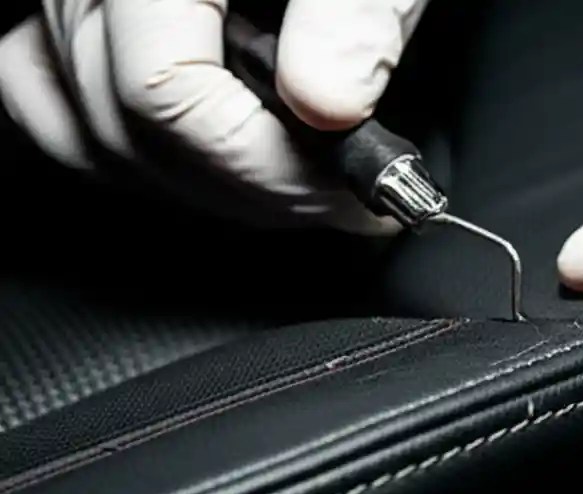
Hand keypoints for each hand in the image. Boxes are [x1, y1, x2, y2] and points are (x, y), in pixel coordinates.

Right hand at [0, 1, 429, 233]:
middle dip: (241, 190)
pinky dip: (118, 141)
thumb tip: (328, 103)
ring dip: (183, 183)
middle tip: (337, 201)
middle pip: (122, 129)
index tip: (345, 193)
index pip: (162, 100)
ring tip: (282, 187)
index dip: (259, 170)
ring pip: (73, 126)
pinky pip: (45, 89)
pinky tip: (201, 156)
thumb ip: (352, 16)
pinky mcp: (71, 3)